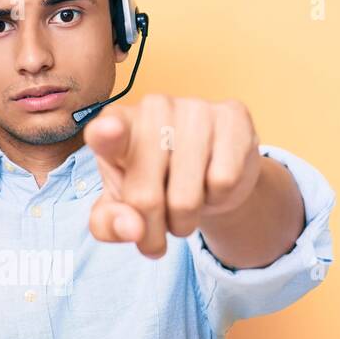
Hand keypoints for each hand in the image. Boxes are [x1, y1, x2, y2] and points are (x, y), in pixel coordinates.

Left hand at [84, 95, 261, 258]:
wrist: (207, 173)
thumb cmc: (152, 185)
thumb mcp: (120, 208)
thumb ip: (109, 223)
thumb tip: (133, 229)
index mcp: (114, 125)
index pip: (106, 130)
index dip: (107, 133)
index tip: (108, 131)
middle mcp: (153, 108)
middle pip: (145, 198)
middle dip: (152, 230)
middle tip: (158, 225)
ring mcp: (194, 108)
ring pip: (186, 199)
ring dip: (185, 220)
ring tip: (185, 203)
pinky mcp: (233, 117)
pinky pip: (224, 182)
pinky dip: (218, 197)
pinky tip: (212, 180)